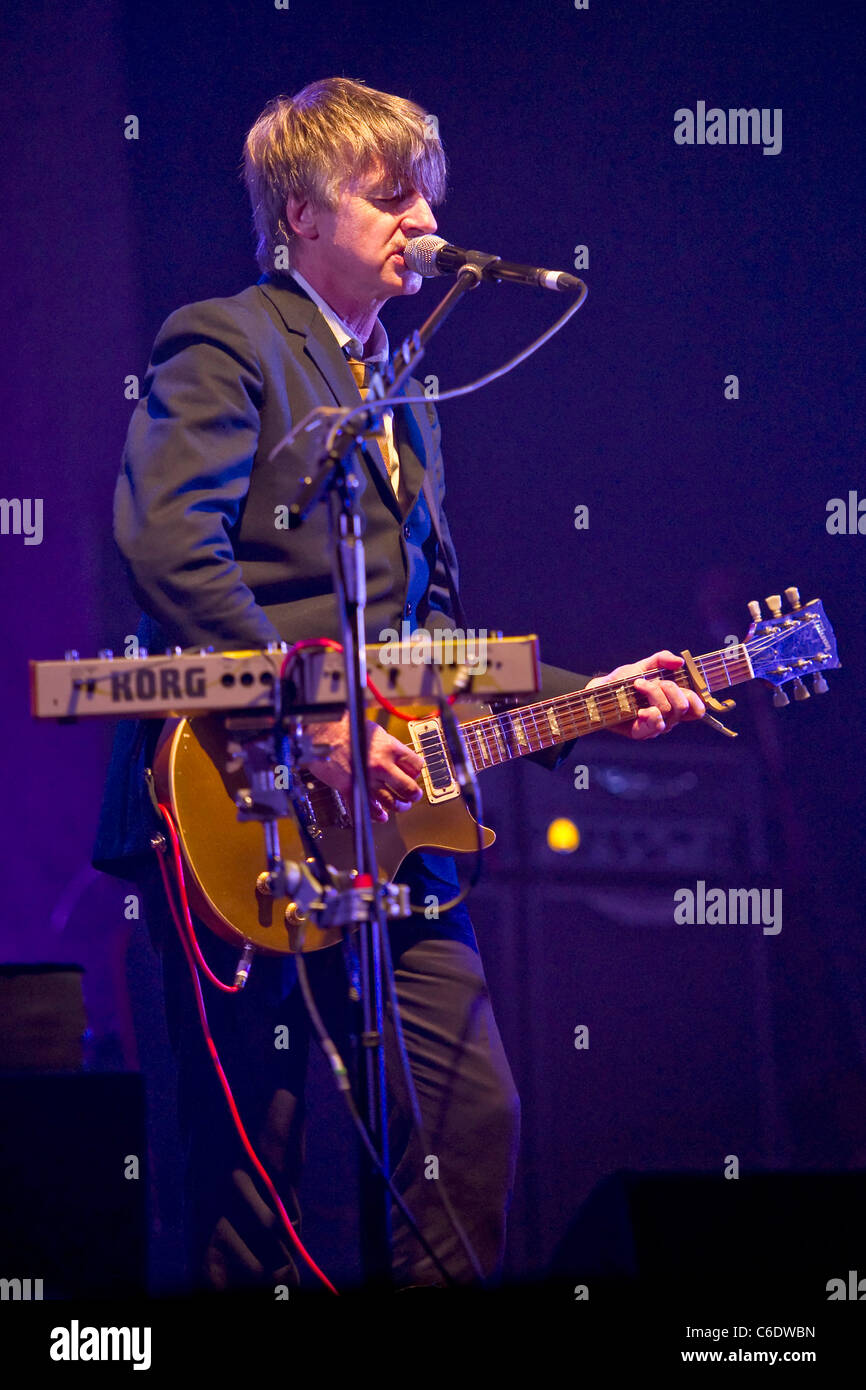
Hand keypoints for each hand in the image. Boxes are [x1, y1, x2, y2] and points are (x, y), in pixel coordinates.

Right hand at [304, 712, 424, 821]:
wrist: (320, 732)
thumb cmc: (343, 727)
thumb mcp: (374, 730)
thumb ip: (387, 744)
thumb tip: (395, 752)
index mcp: (389, 748)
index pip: (415, 765)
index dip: (416, 772)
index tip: (414, 774)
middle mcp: (381, 765)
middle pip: (407, 787)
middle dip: (413, 794)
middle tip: (413, 796)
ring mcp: (367, 779)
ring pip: (390, 801)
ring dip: (398, 806)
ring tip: (400, 806)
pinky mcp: (351, 789)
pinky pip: (366, 807)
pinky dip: (375, 815)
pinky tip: (380, 815)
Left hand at [585, 651, 704, 739]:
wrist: (599, 691)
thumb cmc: (623, 681)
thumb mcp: (643, 666)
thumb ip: (661, 660)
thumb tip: (679, 661)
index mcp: (673, 702)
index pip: (697, 708)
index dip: (696, 698)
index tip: (682, 681)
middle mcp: (668, 717)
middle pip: (684, 707)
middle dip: (670, 688)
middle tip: (652, 680)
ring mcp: (655, 726)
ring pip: (668, 712)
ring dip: (654, 694)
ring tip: (638, 685)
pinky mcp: (641, 733)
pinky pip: (655, 726)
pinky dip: (650, 714)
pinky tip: (640, 709)